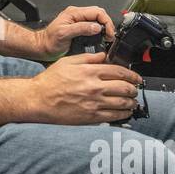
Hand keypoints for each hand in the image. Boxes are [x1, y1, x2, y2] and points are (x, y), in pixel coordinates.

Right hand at [27, 53, 142, 124]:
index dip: (132, 75)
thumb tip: (103, 56)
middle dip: (134, 89)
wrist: (38, 100)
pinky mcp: (91, 117)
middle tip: (135, 89)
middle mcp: (94, 88)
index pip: (119, 72)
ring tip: (133, 101)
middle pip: (125, 88)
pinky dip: (124, 114)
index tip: (136, 77)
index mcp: (90, 72)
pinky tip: (125, 112)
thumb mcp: (67, 62)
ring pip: (122, 103)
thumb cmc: (50, 81)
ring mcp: (94, 104)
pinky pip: (114, 116)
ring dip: (131, 102)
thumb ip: (88, 58)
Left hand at [37, 5, 114, 56]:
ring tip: (107, 37)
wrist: (43, 47)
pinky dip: (99, 31)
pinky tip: (100, 38)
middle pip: (99, 14)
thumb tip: (96, 27)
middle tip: (110, 36)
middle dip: (107, 24)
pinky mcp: (79, 27)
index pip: (97, 12)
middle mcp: (77, 14)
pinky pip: (93, 25)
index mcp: (73, 13)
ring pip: (97, 19)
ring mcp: (78, 20)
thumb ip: (80, 29)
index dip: (106, 22)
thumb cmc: (50, 41)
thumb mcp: (64, 34)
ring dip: (104, 28)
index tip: (109, 33)